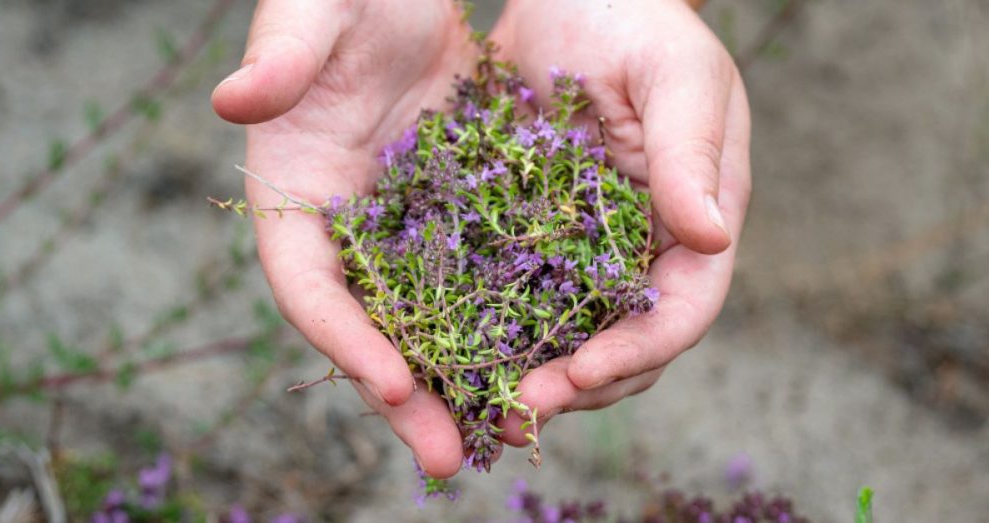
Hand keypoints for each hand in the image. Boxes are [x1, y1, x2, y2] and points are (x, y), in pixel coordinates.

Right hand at [211, 0, 476, 477]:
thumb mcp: (311, 12)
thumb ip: (279, 56)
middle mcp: (343, 227)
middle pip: (367, 327)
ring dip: (462, 379)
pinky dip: (503, 324)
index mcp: (292, 193)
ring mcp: (399, 228)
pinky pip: (478, 281)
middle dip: (405, 397)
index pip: (304, 282)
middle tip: (451, 458)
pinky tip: (547, 361)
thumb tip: (234, 101)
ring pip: (428, 318)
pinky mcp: (453, 216)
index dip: (341, 337)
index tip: (390, 381)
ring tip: (510, 431)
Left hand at [489, 0, 750, 442]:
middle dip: (577, 385)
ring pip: (567, 333)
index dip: (636, 352)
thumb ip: (691, 154)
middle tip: (517, 411)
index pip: (680, 311)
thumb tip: (714, 237)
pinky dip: (490, 330)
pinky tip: (448, 350)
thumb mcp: (675, 75)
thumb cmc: (636, 19)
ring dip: (530, 374)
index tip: (578, 375)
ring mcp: (586, 248)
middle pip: (625, 344)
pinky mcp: (531, 234)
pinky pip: (513, 295)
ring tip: (480, 404)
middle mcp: (644, 249)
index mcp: (695, 221)